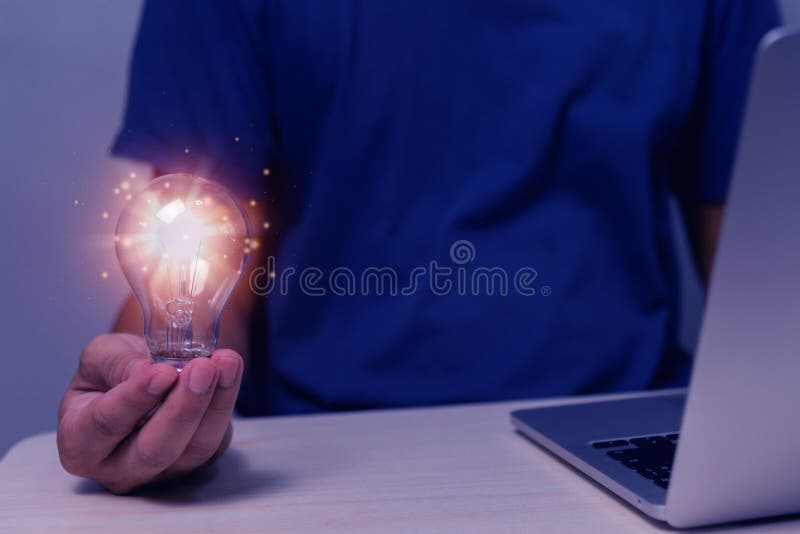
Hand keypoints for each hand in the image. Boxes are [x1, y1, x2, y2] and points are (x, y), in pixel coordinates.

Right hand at [57, 333, 242, 493]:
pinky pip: (217, 441)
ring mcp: (160, 472)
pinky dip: (226, 403)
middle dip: (183, 408)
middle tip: (202, 369)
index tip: (161, 372)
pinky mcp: (196, 464)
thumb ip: (116, 363)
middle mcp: (117, 467)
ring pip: (193, 449)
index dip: (134, 400)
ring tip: (226, 363)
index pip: (104, 425)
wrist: (144, 375)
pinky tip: (230, 371)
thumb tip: (147, 371)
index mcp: (79, 441)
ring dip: (215, 404)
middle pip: (154, 450)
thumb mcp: (101, 355)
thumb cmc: (113, 369)